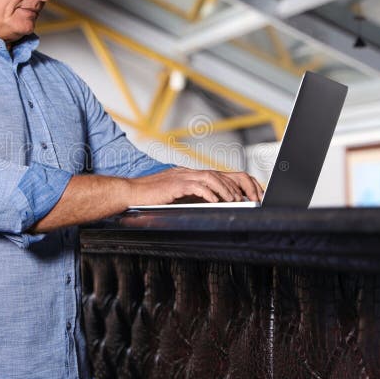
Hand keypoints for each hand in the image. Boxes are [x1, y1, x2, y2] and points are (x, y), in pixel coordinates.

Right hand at [127, 167, 263, 205]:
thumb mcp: (176, 196)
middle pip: (219, 174)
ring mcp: (182, 176)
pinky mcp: (175, 184)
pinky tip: (215, 202)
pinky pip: (196, 186)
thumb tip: (211, 205)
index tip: (248, 195)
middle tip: (248, 199)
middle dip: (236, 186)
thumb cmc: (151, 197)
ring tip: (234, 201)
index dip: (235, 183)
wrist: (131, 193)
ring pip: (211, 177)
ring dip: (225, 189)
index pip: (219, 174)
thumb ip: (192, 197)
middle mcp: (188, 173)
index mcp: (190, 175)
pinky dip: (208, 193)